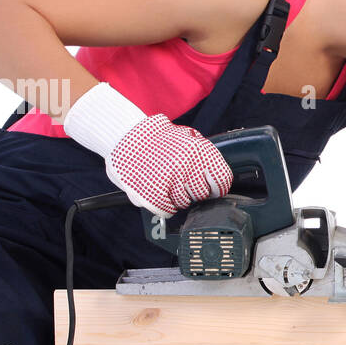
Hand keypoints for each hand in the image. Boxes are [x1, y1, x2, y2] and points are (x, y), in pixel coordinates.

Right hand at [62, 82, 232, 218]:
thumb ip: (204, 158)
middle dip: (194, 190)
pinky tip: (157, 190)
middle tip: (181, 180)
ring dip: (177, 197)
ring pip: (184, 203)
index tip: (212, 187)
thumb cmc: (158, 139)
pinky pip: (167, 210)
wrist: (124, 134)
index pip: (222, 180)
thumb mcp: (187, 138)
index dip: (217, 186)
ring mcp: (168, 180)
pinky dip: (163, 205)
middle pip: (202, 194)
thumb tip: (219, 182)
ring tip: (164, 181)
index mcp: (198, 150)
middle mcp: (185, 166)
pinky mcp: (152, 194)